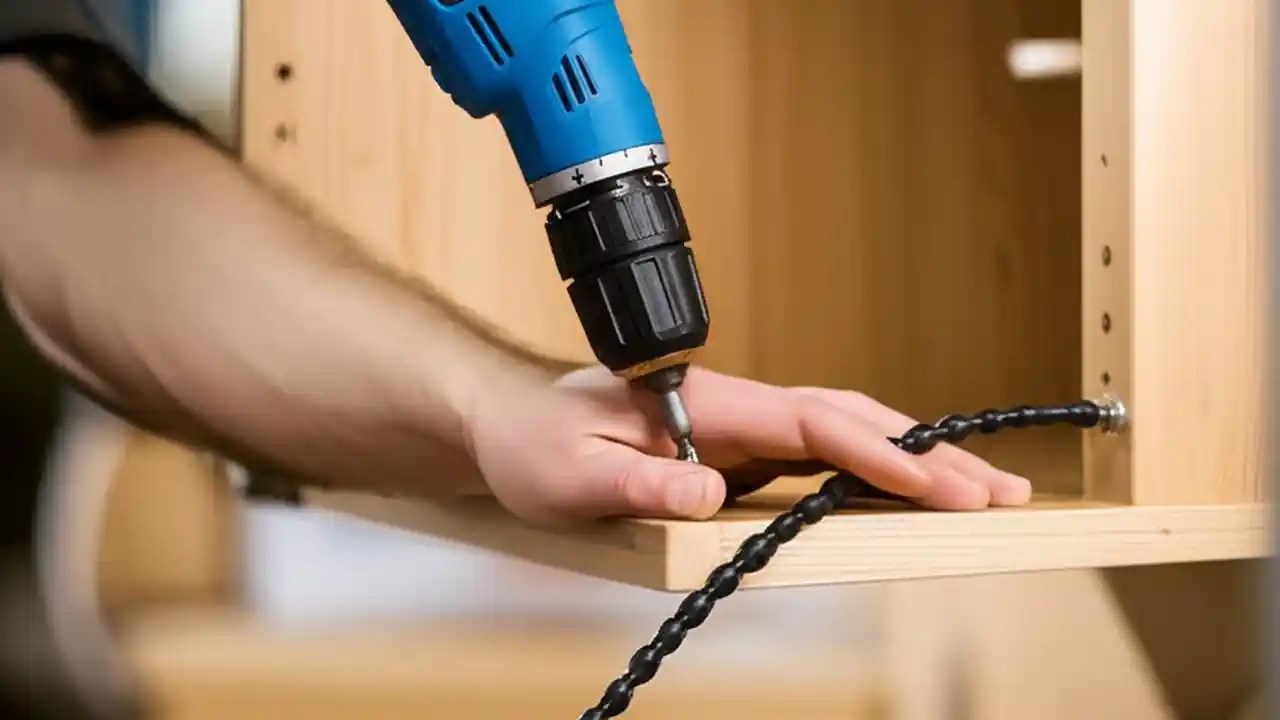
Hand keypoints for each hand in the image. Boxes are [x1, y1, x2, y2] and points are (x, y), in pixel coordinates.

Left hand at [463, 365, 1031, 526]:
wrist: (515, 425)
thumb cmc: (539, 442)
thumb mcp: (572, 472)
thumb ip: (639, 480)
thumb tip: (709, 493)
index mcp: (708, 402)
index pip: (808, 421)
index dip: (874, 450)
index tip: (931, 480)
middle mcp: (736, 407)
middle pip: (848, 420)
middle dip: (927, 455)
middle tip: (999, 491)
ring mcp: (741, 428)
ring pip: (843, 434)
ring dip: (913, 462)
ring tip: (979, 493)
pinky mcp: (738, 451)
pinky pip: (820, 458)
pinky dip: (872, 473)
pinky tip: (905, 494)